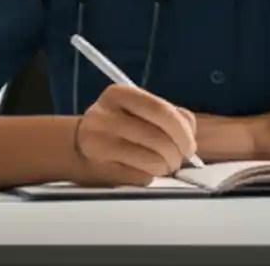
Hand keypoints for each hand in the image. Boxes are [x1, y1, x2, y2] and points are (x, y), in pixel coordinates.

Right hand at [70, 84, 197, 186]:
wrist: (80, 144)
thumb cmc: (120, 126)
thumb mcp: (140, 110)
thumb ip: (170, 116)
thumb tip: (189, 138)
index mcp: (120, 94)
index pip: (161, 110)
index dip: (182, 131)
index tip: (189, 146)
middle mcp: (105, 115)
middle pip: (158, 137)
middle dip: (176, 154)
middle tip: (178, 160)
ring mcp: (98, 141)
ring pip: (150, 160)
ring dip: (164, 167)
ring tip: (162, 166)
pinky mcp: (97, 166)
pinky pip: (138, 176)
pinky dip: (149, 176)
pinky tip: (143, 170)